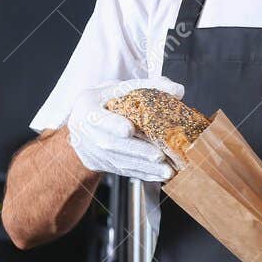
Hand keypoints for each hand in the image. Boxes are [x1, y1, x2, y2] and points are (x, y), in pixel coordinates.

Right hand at [66, 76, 185, 182]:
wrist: (85, 118)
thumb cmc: (107, 99)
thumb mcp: (122, 87)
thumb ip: (149, 86)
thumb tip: (178, 90)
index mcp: (86, 108)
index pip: (98, 117)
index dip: (113, 124)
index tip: (129, 130)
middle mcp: (83, 132)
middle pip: (110, 144)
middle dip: (137, 151)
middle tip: (160, 156)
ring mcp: (89, 151)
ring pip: (117, 161)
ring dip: (143, 167)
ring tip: (167, 171)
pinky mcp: (98, 164)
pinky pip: (120, 170)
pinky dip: (141, 173)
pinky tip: (159, 175)